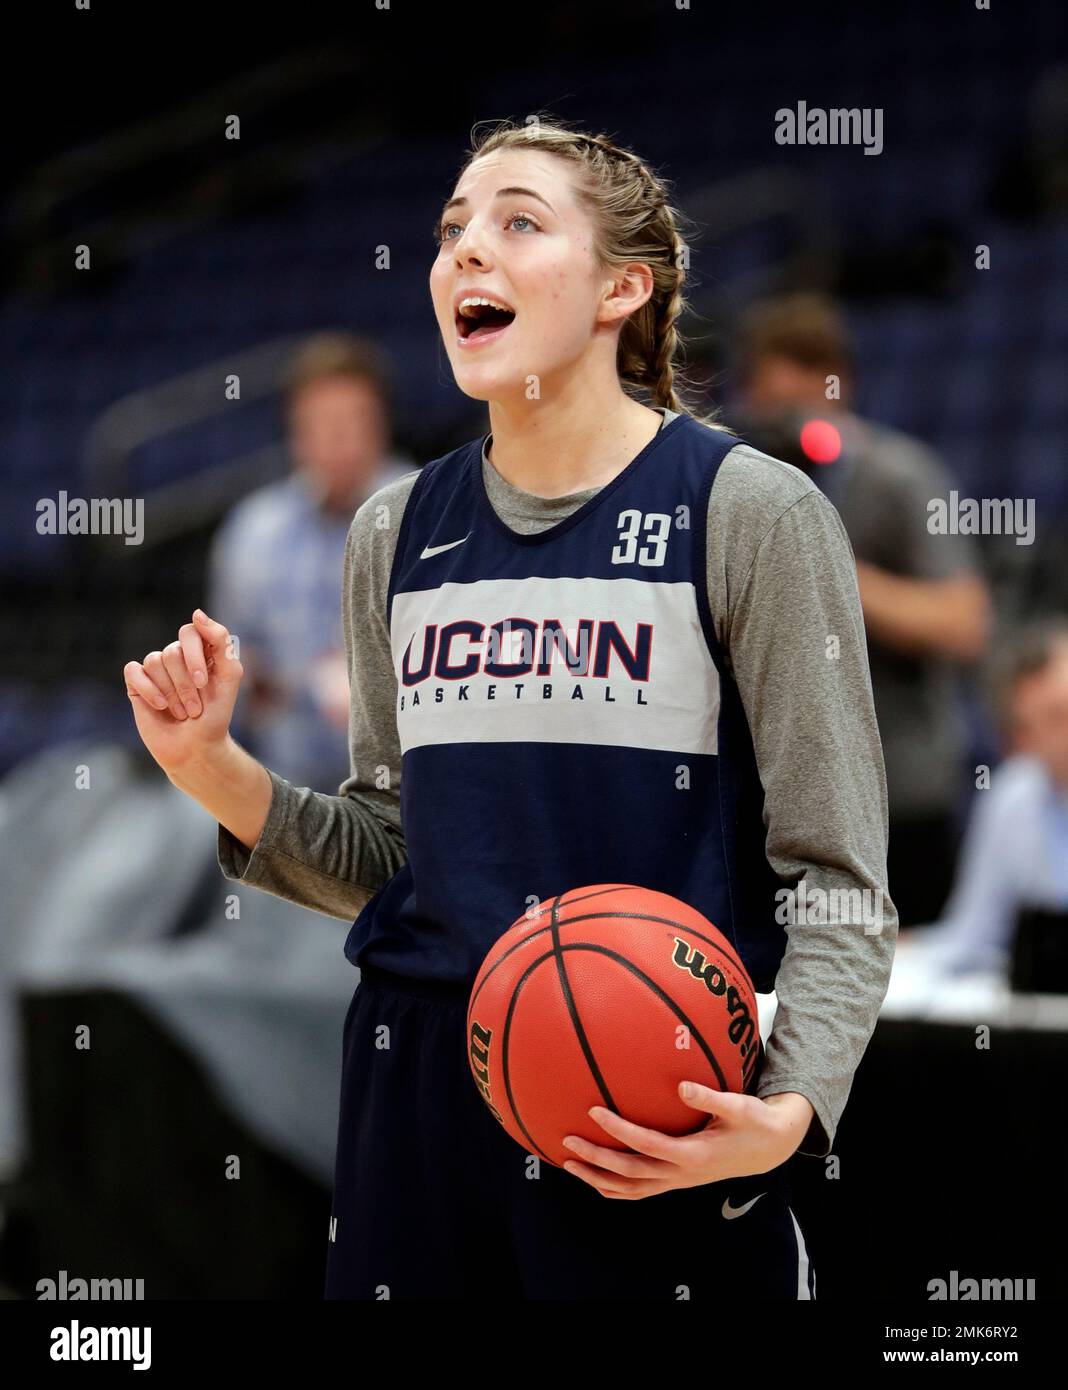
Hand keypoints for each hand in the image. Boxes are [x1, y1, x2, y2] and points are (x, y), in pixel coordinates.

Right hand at [123, 609, 244, 776]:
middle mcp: (177, 655)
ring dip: (171, 693)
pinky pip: (134, 671)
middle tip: (195, 708)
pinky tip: (161, 707)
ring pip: (154, 661)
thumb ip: (220, 641)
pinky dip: (150, 690)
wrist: (197, 748)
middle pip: (172, 651)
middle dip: (185, 684)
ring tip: (181, 713)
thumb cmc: (216, 714)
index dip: (194, 656)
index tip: (203, 682)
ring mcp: (156, 669)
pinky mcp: (137, 683)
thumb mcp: (230, 675)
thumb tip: (196, 613)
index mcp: (200, 650)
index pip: (190, 632)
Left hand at [559, 1085, 813, 1198]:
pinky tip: (594, 1180)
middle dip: (596, 1159)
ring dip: (598, 1178)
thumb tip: (682, 1087)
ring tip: (568, 1163)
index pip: (646, 1144)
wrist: (769, 1149)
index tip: (594, 1111)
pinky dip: (614, 1188)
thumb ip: (711, 1098)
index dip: (619, 1130)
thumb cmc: (752, 1121)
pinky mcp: (676, 1180)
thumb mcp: (739, 1106)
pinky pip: (639, 1191)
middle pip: (630, 1172)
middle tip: (567, 1140)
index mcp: (693, 1154)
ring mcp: (677, 1181)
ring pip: (630, 1188)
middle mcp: (681, 1173)